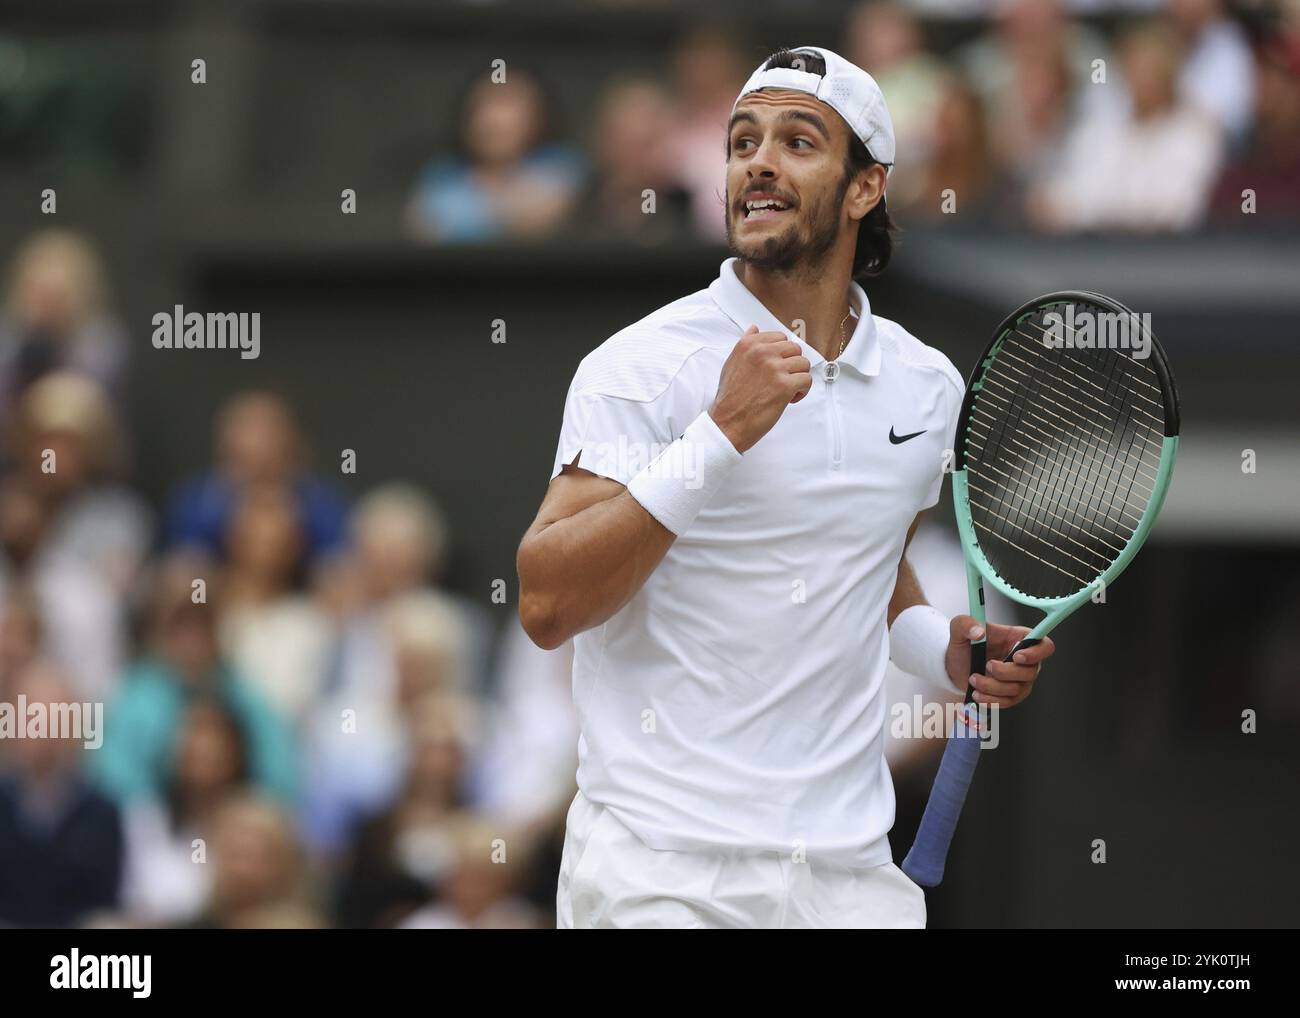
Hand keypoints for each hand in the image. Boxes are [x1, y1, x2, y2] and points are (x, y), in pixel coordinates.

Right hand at [708, 325, 811, 452]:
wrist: (727, 422)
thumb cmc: (729, 398)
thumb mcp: (731, 363)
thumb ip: (745, 344)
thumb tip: (755, 329)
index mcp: (749, 344)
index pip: (780, 338)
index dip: (782, 354)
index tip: (777, 367)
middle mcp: (762, 352)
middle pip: (794, 349)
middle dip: (792, 365)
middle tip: (783, 380)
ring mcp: (774, 368)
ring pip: (803, 364)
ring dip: (798, 378)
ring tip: (786, 390)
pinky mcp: (784, 385)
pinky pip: (806, 379)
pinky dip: (802, 390)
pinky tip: (790, 398)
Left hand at [944, 616, 1054, 707]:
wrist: (955, 667)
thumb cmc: (964, 645)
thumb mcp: (959, 629)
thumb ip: (965, 624)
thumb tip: (978, 632)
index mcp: (1018, 638)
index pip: (1044, 645)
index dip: (1036, 653)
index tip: (1017, 656)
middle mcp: (1025, 660)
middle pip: (1031, 672)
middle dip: (1005, 672)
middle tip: (987, 665)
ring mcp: (1020, 680)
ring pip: (1017, 689)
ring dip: (992, 686)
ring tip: (973, 679)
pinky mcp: (1012, 695)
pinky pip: (1008, 702)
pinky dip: (990, 699)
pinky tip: (977, 693)